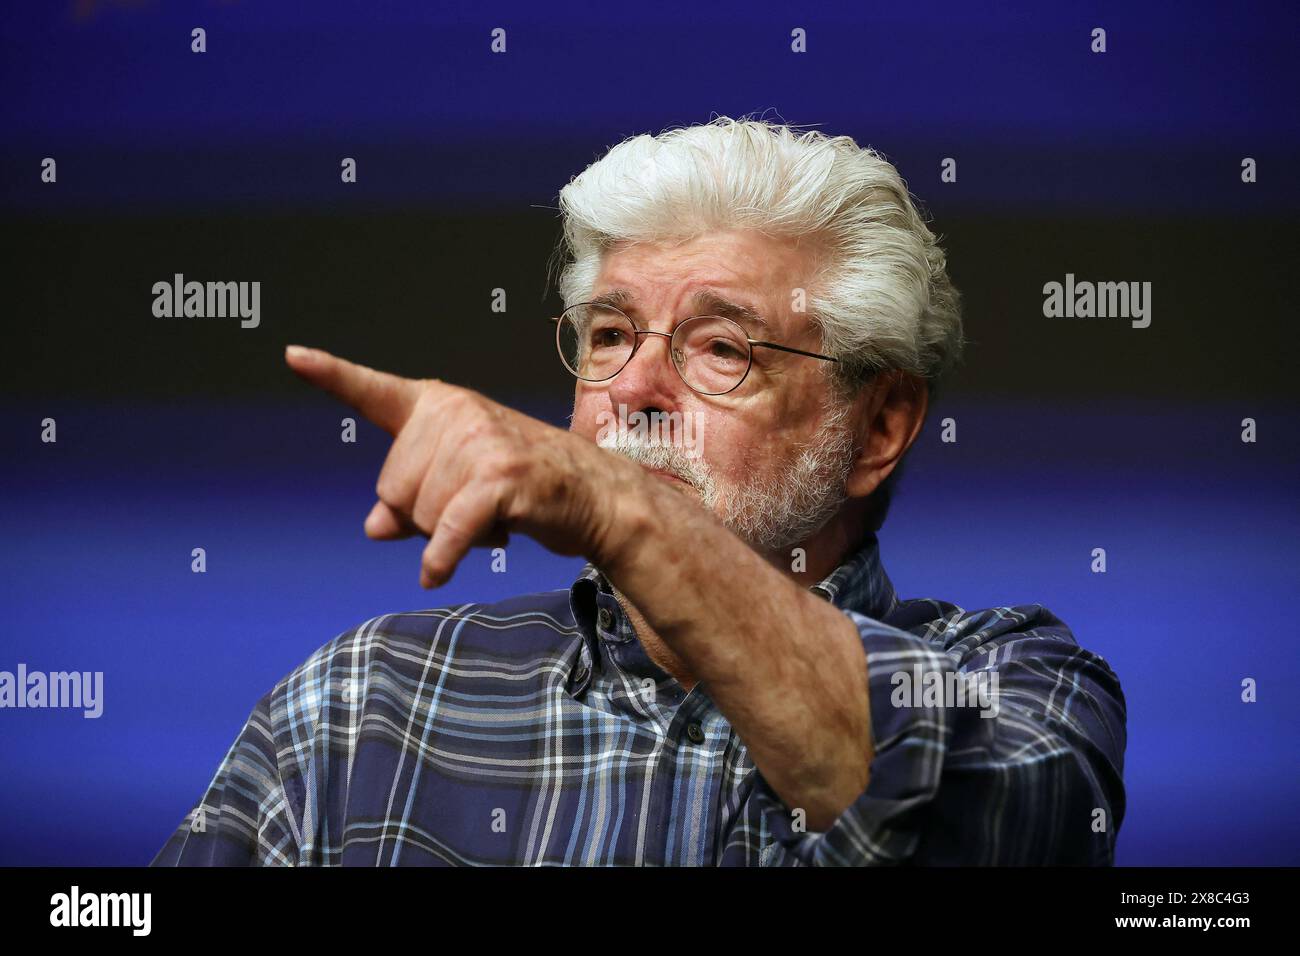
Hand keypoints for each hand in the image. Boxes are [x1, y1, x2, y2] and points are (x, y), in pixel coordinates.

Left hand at [284, 345, 644, 587]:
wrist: (594, 496)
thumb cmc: (522, 486)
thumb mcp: (458, 488)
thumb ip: (409, 502)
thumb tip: (374, 526)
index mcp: (440, 404)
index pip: (375, 393)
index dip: (332, 375)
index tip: (292, 355)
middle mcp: (456, 412)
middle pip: (392, 488)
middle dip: (423, 514)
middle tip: (472, 508)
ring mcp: (479, 442)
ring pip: (418, 514)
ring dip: (448, 533)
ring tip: (493, 517)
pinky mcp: (499, 478)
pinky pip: (447, 530)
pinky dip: (440, 557)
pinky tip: (435, 573)